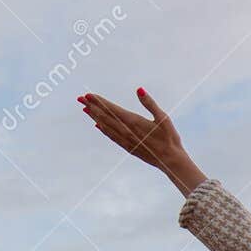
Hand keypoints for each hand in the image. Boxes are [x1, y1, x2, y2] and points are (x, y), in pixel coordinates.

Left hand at [79, 88, 205, 195]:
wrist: (169, 160)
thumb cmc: (169, 137)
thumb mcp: (163, 117)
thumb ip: (149, 103)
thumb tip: (139, 90)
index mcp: (134, 122)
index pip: (112, 109)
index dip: (99, 101)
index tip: (88, 95)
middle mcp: (126, 131)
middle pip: (105, 116)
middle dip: (92, 106)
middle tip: (80, 98)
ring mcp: (125, 140)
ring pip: (106, 126)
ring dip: (95, 116)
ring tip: (85, 109)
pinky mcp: (127, 147)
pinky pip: (111, 136)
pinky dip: (103, 129)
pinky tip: (98, 125)